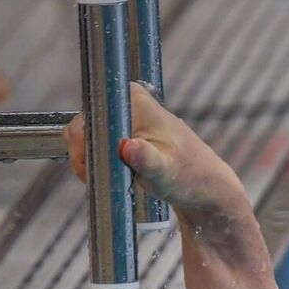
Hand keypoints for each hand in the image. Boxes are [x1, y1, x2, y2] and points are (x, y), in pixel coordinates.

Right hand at [62, 83, 244, 217]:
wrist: (205, 187)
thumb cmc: (188, 177)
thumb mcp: (164, 171)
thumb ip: (146, 159)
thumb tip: (128, 147)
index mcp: (135, 100)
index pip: (89, 112)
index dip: (84, 139)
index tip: (93, 161)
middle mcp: (126, 102)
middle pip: (83, 125)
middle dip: (86, 153)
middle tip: (101, 175)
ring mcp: (124, 117)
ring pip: (86, 136)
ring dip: (90, 160)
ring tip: (110, 177)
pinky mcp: (124, 132)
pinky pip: (94, 144)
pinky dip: (97, 161)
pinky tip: (111, 174)